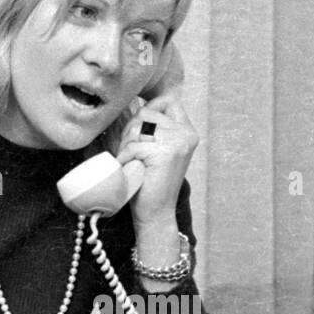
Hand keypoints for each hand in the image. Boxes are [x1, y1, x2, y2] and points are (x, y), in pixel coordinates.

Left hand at [115, 87, 197, 229]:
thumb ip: (155, 127)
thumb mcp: (158, 149)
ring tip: (132, 162)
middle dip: (131, 131)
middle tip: (133, 153)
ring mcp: (177, 143)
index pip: (168, 101)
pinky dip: (125, 158)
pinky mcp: (165, 153)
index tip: (140, 128)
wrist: (156, 213)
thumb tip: (136, 102)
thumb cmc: (151, 181)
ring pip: (137, 128)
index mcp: (187, 132)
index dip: (149, 108)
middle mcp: (186, 134)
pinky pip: (133, 146)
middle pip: (146, 113)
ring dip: (127, 144)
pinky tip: (130, 169)